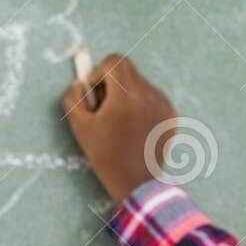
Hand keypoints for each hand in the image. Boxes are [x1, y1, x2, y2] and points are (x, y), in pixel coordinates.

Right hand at [60, 54, 178, 202]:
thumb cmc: (106, 156)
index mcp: (126, 95)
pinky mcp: (171, 115)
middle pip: (127, 70)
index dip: (99, 73)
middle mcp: (149, 94)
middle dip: (112, 82)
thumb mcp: (81, 128)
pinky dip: (141, 106)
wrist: (137, 184)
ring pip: (140, 84)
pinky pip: (153, 99)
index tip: (95, 94)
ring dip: (127, 94)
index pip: (114, 61)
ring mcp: (163, 104)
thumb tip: (79, 83)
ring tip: (120, 122)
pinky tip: (135, 129)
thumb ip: (74, 99)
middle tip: (105, 106)